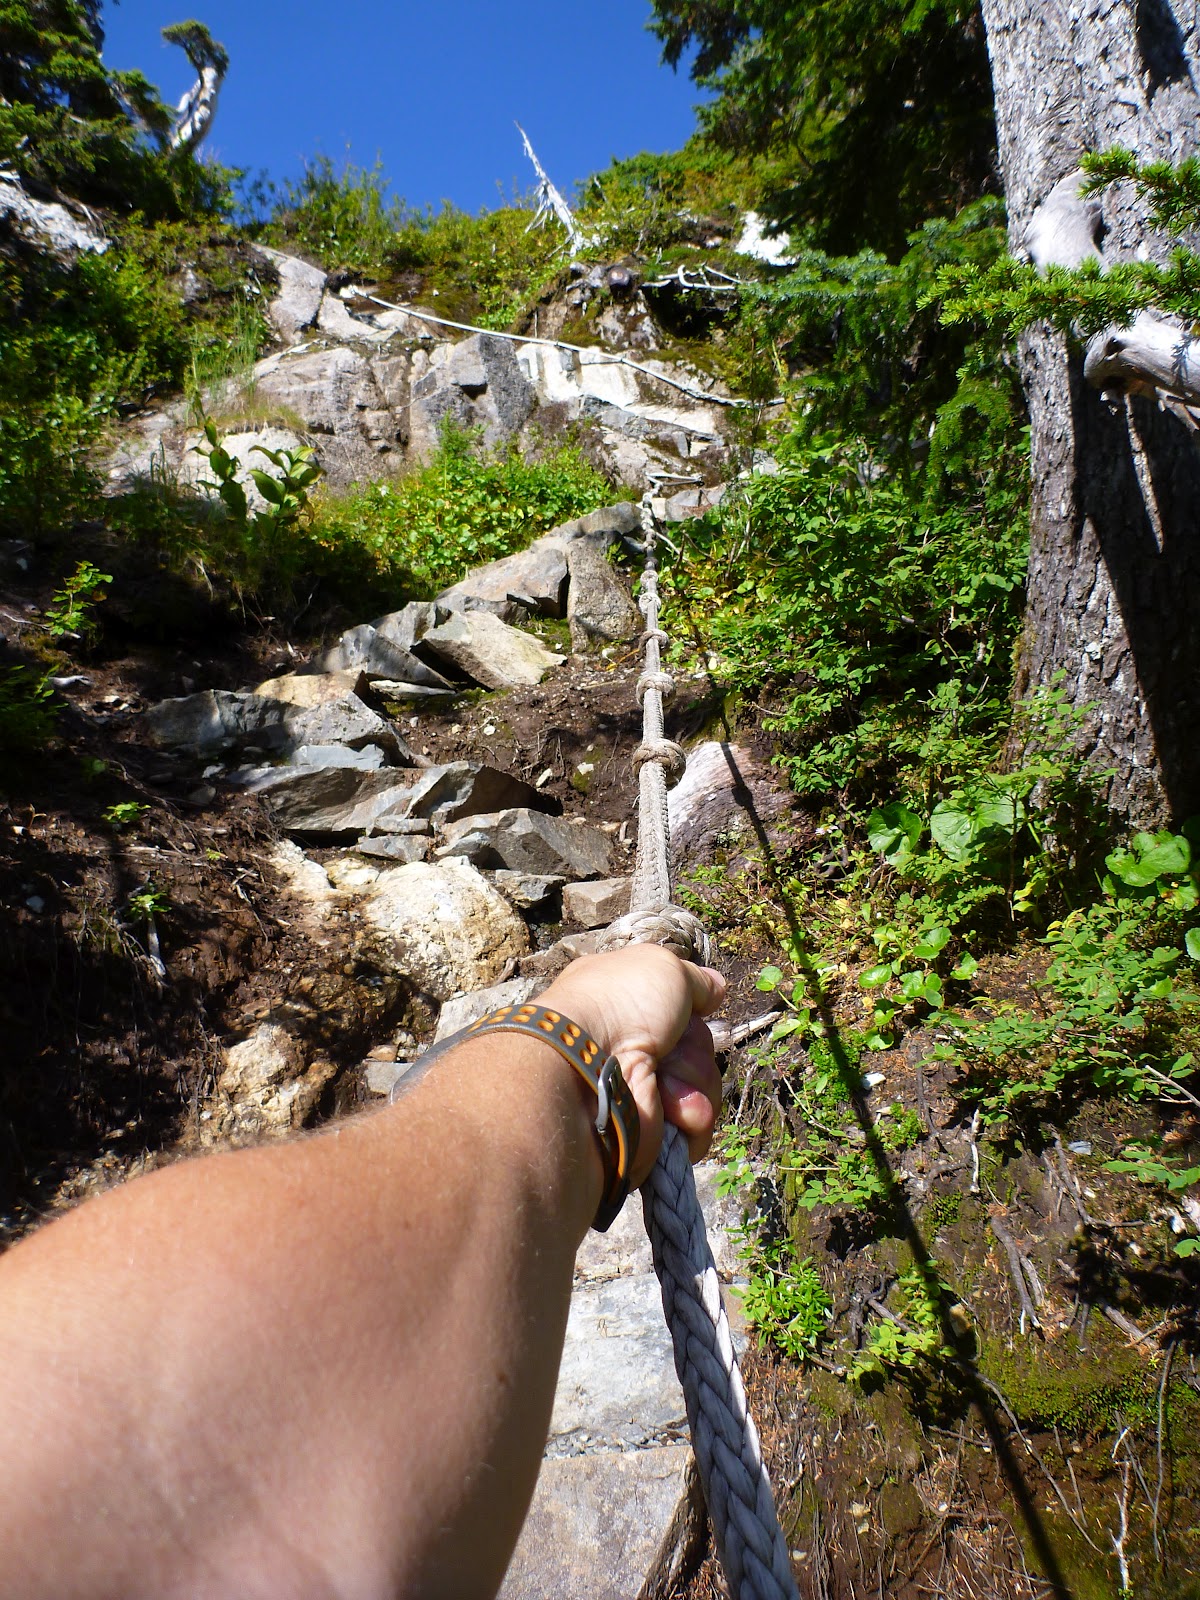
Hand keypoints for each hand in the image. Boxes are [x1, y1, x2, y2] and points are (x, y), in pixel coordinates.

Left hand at [540, 945, 725, 1187]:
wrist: (588, 1068)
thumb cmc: (619, 1005)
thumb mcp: (663, 969)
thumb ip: (696, 979)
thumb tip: (716, 988)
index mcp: (626, 1004)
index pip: (681, 1009)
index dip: (693, 1010)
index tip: (696, 1008)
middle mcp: (630, 1045)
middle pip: (697, 1048)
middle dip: (693, 1048)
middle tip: (670, 1046)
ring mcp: (639, 1088)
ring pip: (702, 1086)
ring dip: (693, 1081)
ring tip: (665, 1083)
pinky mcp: (651, 1130)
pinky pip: (698, 1125)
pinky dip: (692, 1116)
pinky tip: (674, 1111)